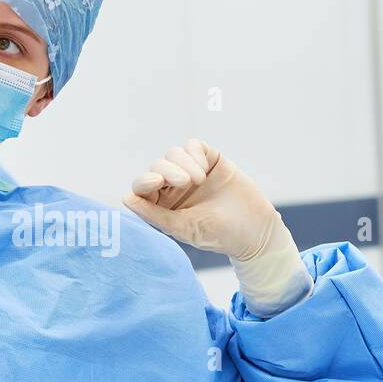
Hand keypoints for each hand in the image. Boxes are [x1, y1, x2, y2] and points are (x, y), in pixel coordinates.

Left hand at [123, 139, 281, 261]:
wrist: (255, 231)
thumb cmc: (218, 235)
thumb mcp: (183, 228)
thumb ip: (154, 214)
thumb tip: (126, 198)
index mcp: (163, 205)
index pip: (143, 187)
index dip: (144, 181)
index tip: (155, 182)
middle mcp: (174, 187)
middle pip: (157, 166)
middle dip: (167, 170)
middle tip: (185, 182)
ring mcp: (192, 171)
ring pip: (173, 154)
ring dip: (183, 163)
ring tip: (198, 180)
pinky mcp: (211, 160)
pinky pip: (193, 146)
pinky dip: (193, 153)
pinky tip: (204, 169)